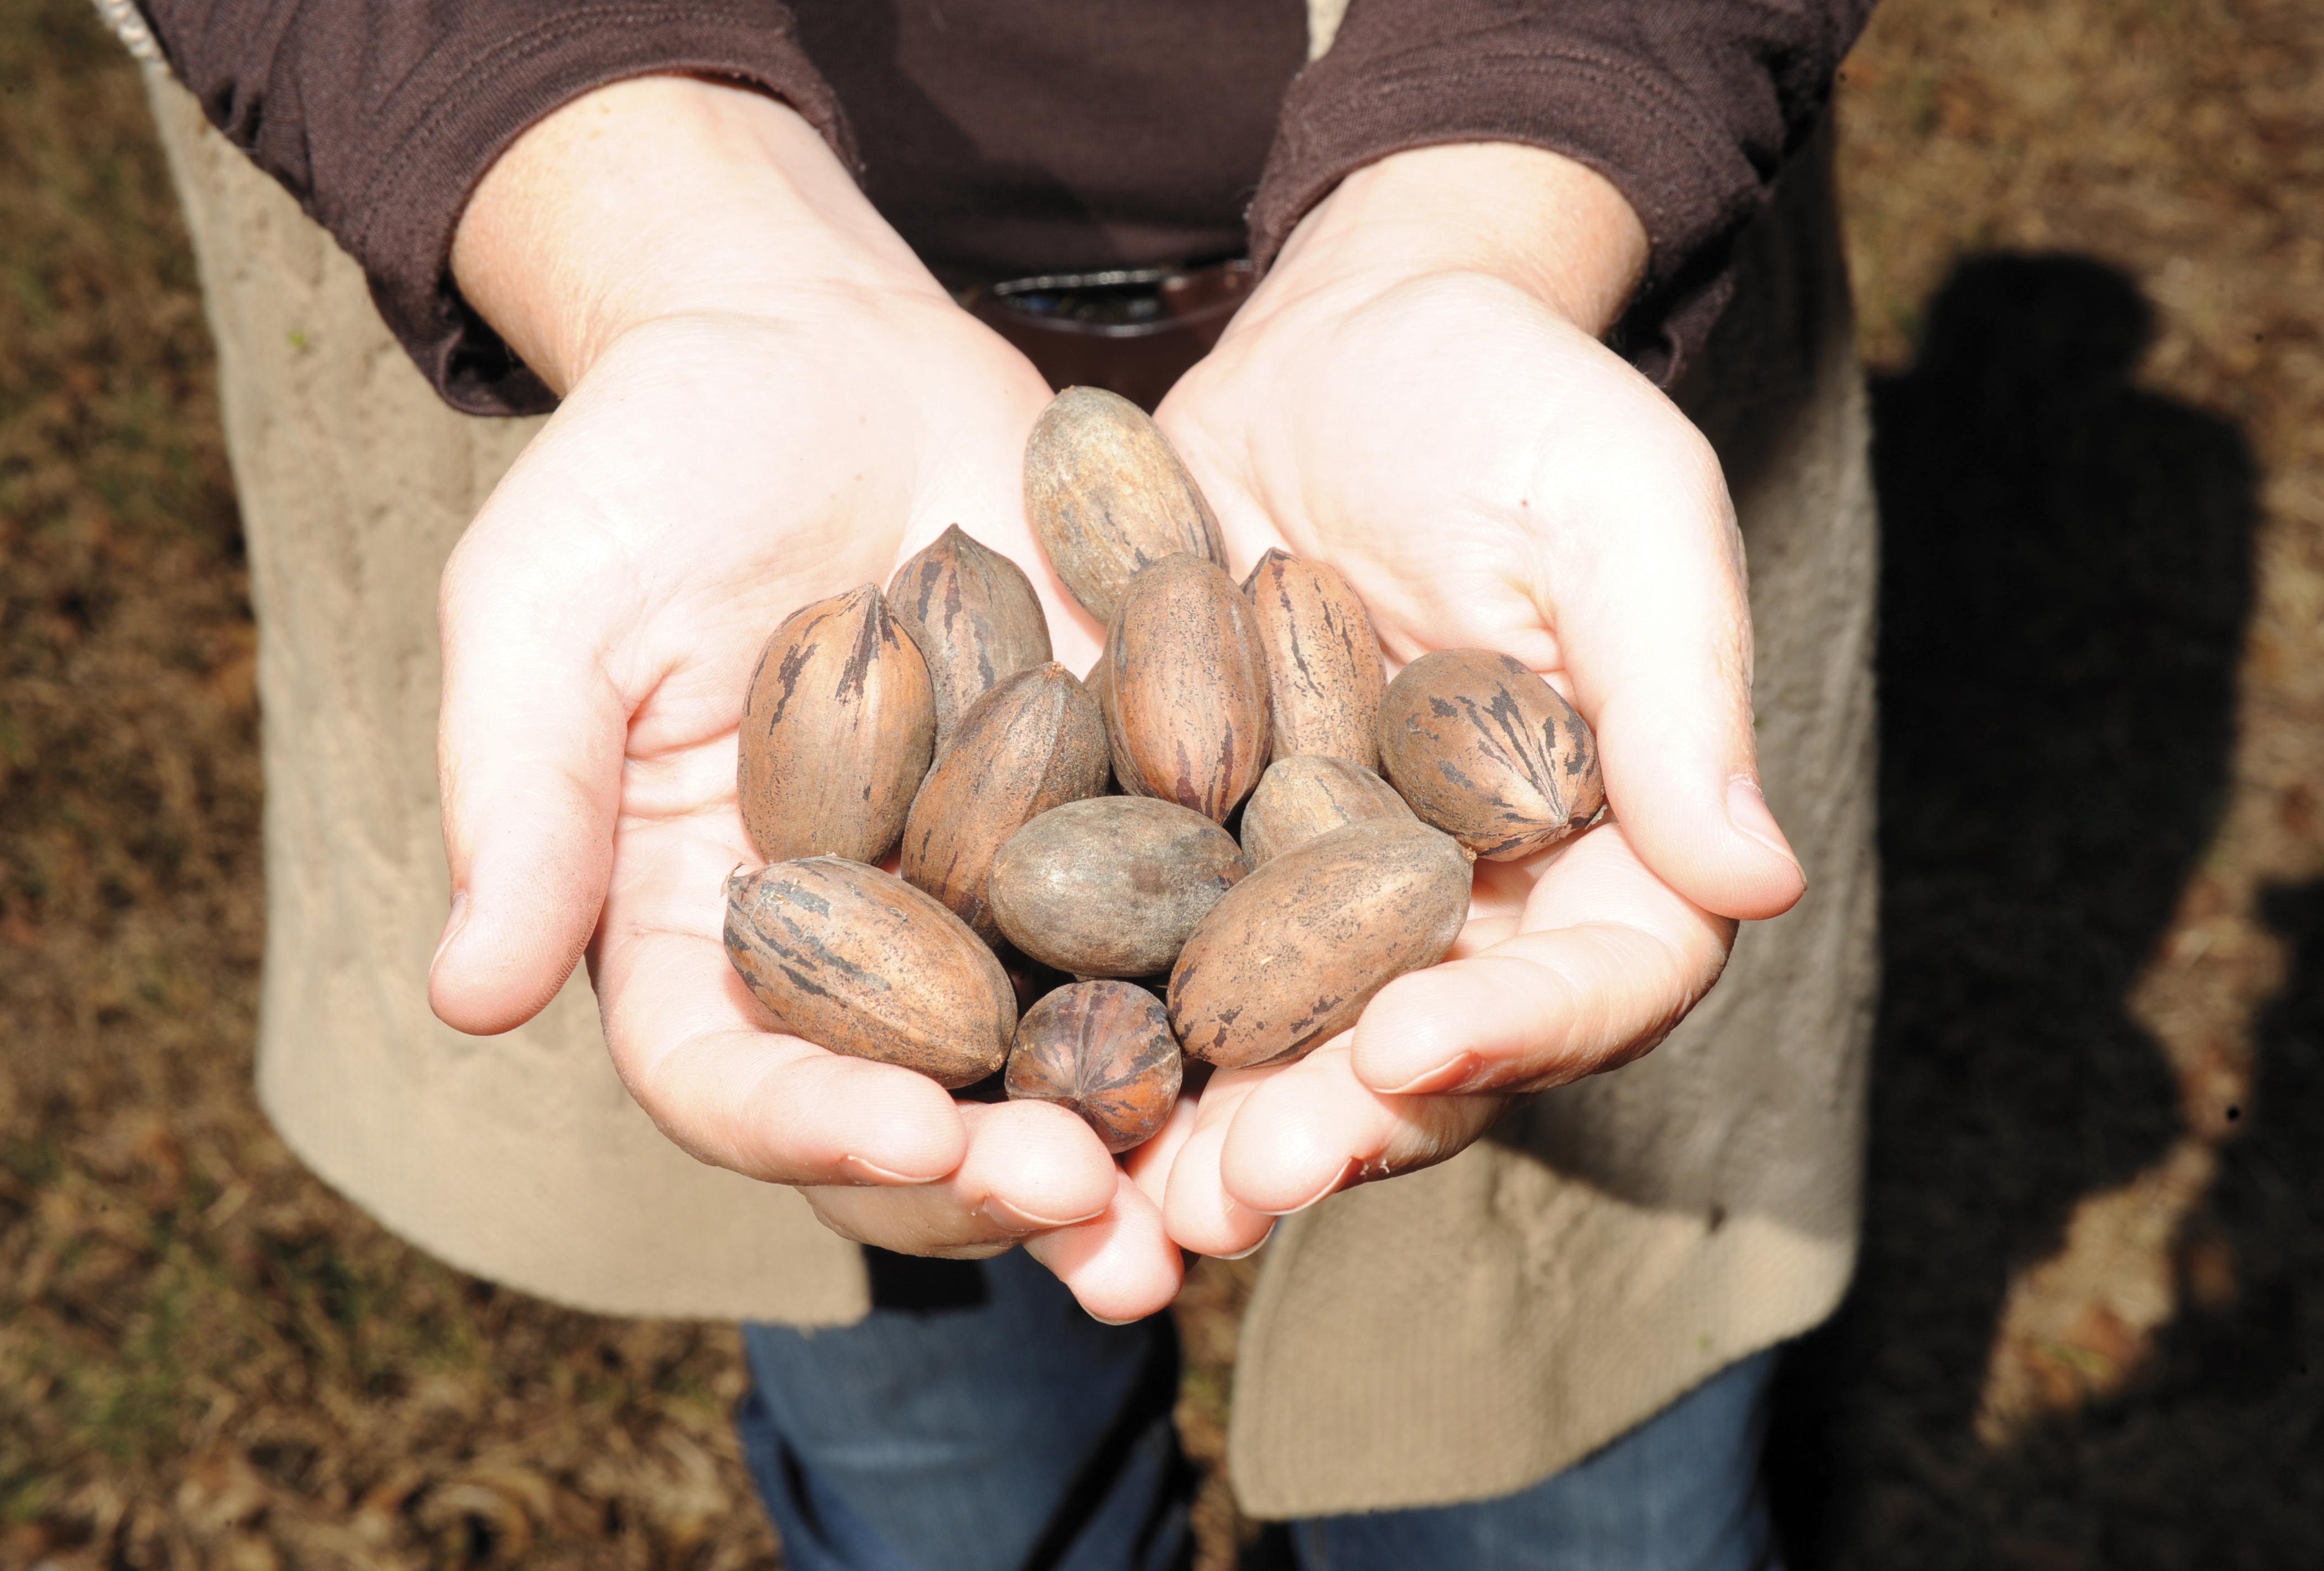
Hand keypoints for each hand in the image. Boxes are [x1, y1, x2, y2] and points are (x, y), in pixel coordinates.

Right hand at [429, 78, 1180, 1319]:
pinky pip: (1179, 921)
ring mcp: (991, 893)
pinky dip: (1241, 986)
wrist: (819, 346)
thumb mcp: (552, 606)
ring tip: (1229, 1198)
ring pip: (1060, 1056)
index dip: (810, 1128)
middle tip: (1096, 1213)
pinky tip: (1326, 1029)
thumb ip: (519, 794)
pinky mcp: (1113, 818)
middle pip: (911, 1113)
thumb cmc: (650, 464)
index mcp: (696, 930)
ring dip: (1142, 1141)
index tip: (907, 1139)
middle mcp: (852, 945)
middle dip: (998, 1179)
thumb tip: (465, 1000)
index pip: (731, 1079)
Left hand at [1133, 144, 1807, 1256]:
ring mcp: (1319, 894)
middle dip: (1337, 1130)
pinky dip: (1101, 1040)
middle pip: (1424, 1061)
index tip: (1417, 1051)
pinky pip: (1154, 970)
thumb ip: (1677, 688)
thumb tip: (1762, 880)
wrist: (1341, 341)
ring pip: (1282, 1052)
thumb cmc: (1511, 401)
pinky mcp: (1192, 858)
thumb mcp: (1618, 511)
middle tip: (1245, 1187)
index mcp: (1603, 849)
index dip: (1516, 1034)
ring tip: (1127, 1203)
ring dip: (1209, 1137)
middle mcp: (1465, 905)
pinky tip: (1019, 1099)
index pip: (1595, 983)